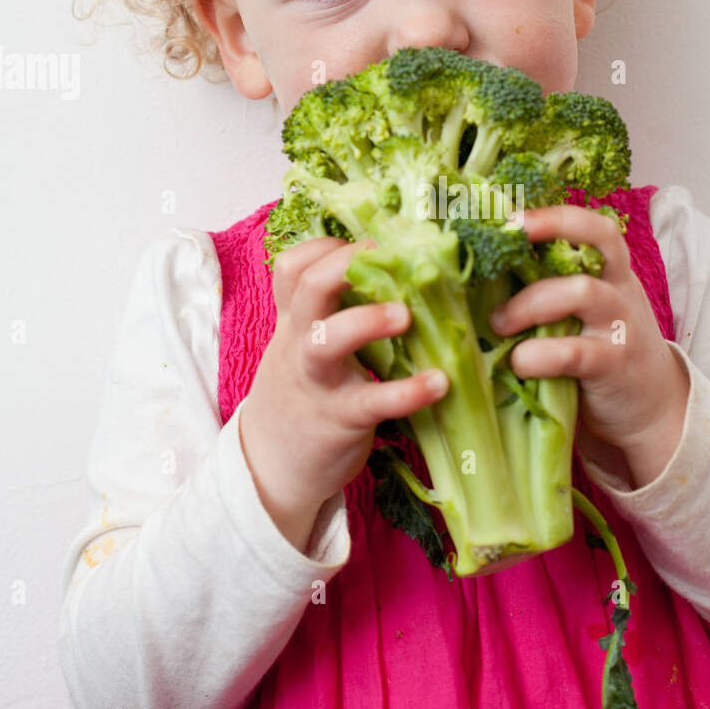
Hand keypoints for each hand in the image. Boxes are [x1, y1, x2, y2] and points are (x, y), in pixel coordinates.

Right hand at [238, 235, 448, 549]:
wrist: (270, 465)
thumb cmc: (305, 393)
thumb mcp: (304, 346)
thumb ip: (334, 314)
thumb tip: (400, 275)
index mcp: (295, 320)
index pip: (292, 267)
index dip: (324, 247)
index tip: (365, 243)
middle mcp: (301, 342)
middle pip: (304, 288)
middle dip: (340, 264)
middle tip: (386, 254)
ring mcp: (317, 380)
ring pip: (326, 340)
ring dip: (364, 321)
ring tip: (405, 315)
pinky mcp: (340, 418)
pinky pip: (372, 401)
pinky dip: (407, 391)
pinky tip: (438, 383)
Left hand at [488, 206, 689, 488]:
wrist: (655, 407)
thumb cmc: (604, 351)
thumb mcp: (587, 313)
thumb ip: (552, 290)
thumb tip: (480, 276)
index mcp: (610, 272)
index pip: (593, 227)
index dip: (555, 215)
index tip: (511, 219)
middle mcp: (620, 289)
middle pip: (596, 241)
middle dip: (538, 244)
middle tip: (490, 267)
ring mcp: (620, 324)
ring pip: (581, 291)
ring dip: (529, 304)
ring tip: (498, 325)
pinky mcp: (614, 364)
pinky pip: (574, 351)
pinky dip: (539, 354)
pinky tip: (519, 362)